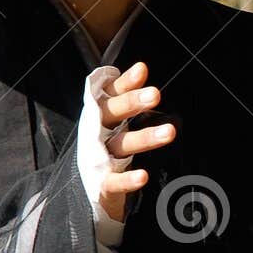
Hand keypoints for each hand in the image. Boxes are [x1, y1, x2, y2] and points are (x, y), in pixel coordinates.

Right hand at [96, 61, 174, 221]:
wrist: (82, 184)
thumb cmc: (102, 144)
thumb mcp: (111, 118)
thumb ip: (125, 93)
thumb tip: (141, 68)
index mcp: (100, 114)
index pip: (111, 93)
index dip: (126, 82)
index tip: (142, 71)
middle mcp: (96, 132)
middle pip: (113, 114)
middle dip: (133, 103)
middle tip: (155, 94)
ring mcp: (98, 157)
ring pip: (122, 144)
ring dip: (145, 137)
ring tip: (170, 132)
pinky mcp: (102, 183)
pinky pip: (115, 181)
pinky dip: (128, 180)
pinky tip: (143, 176)